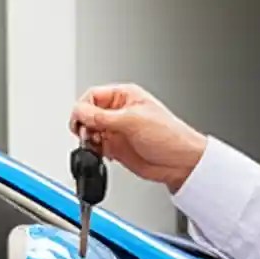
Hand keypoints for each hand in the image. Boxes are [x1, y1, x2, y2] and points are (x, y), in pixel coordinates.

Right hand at [69, 84, 207, 192]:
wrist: (180, 163)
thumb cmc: (170, 136)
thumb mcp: (132, 121)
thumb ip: (103, 117)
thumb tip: (80, 112)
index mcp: (124, 96)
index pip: (92, 96)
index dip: (83, 108)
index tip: (81, 122)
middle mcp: (118, 112)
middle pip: (87, 113)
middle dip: (84, 125)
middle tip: (88, 135)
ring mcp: (116, 130)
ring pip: (89, 131)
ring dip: (88, 139)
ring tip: (97, 145)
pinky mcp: (116, 147)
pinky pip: (95, 147)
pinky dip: (93, 151)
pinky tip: (102, 153)